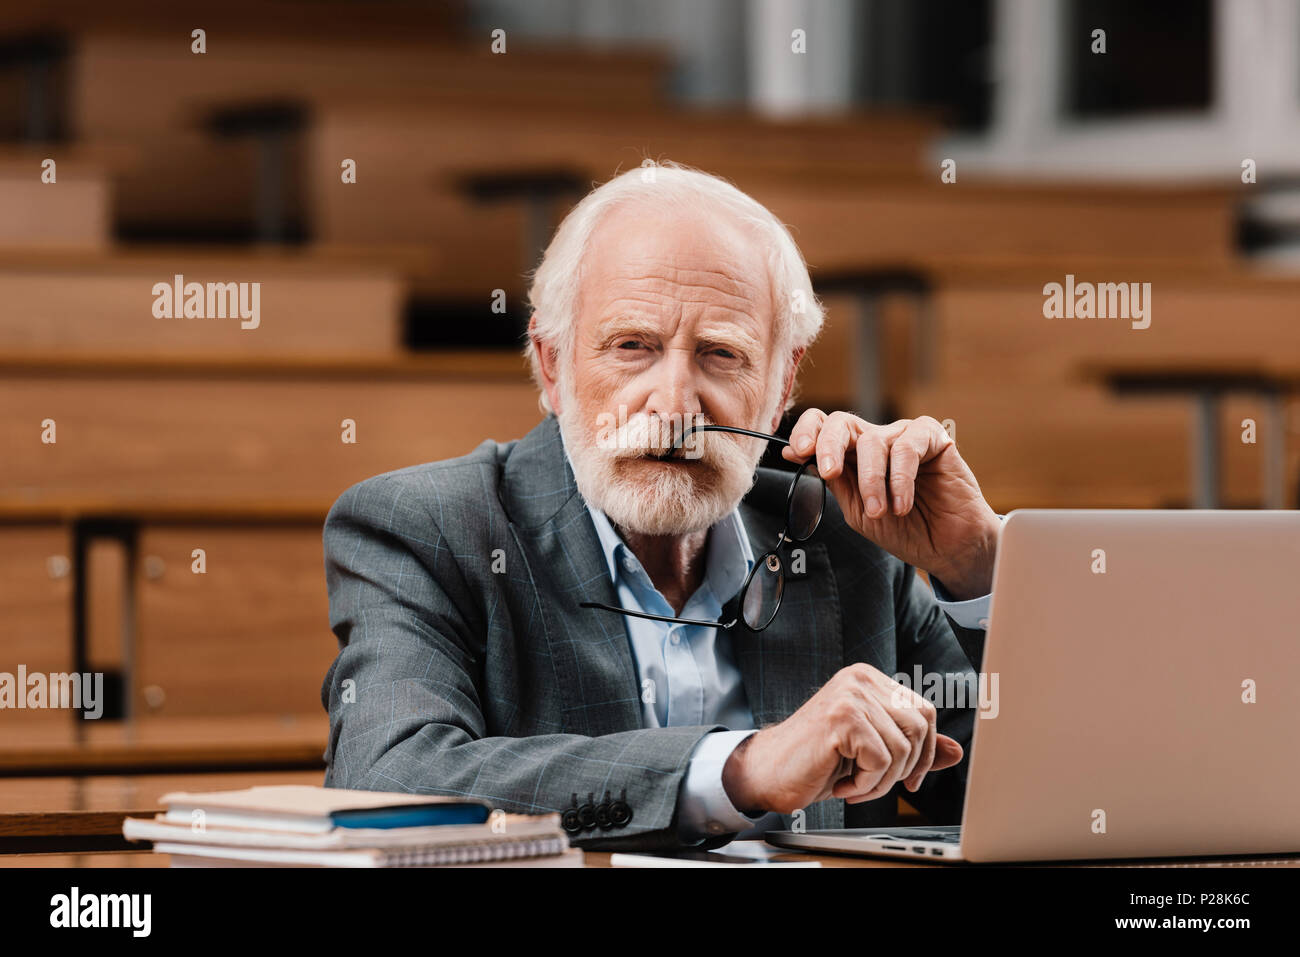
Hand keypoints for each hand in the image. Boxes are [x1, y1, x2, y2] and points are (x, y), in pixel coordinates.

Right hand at [721, 663, 963, 814]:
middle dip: (905, 767)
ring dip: (882, 781)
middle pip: (920, 726)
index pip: (924, 711)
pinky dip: (867, 785)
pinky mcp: (842, 719)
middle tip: (874, 783)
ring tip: (854, 784)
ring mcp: (851, 696)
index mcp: (868, 680)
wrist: (769, 772)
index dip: (923, 751)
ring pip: (903, 747)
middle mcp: (860, 680)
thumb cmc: (816, 761)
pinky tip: (843, 784)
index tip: (907, 778)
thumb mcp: (872, 752)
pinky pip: (881, 761)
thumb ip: (912, 748)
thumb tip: (956, 751)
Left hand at [782, 409, 998, 598]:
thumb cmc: (904, 529)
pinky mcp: (933, 438)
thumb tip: (798, 455)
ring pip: (873, 441)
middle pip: (841, 422)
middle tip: (829, 473)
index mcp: (853, 455)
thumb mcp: (858, 510)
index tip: (796, 454)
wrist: (947, 548)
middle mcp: (876, 440)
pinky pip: (906, 446)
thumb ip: (834, 481)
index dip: (807, 433)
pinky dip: (900, 478)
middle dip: (828, 446)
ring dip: (872, 481)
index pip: (822, 427)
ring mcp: (903, 436)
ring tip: (880, 511)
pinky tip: (903, 504)